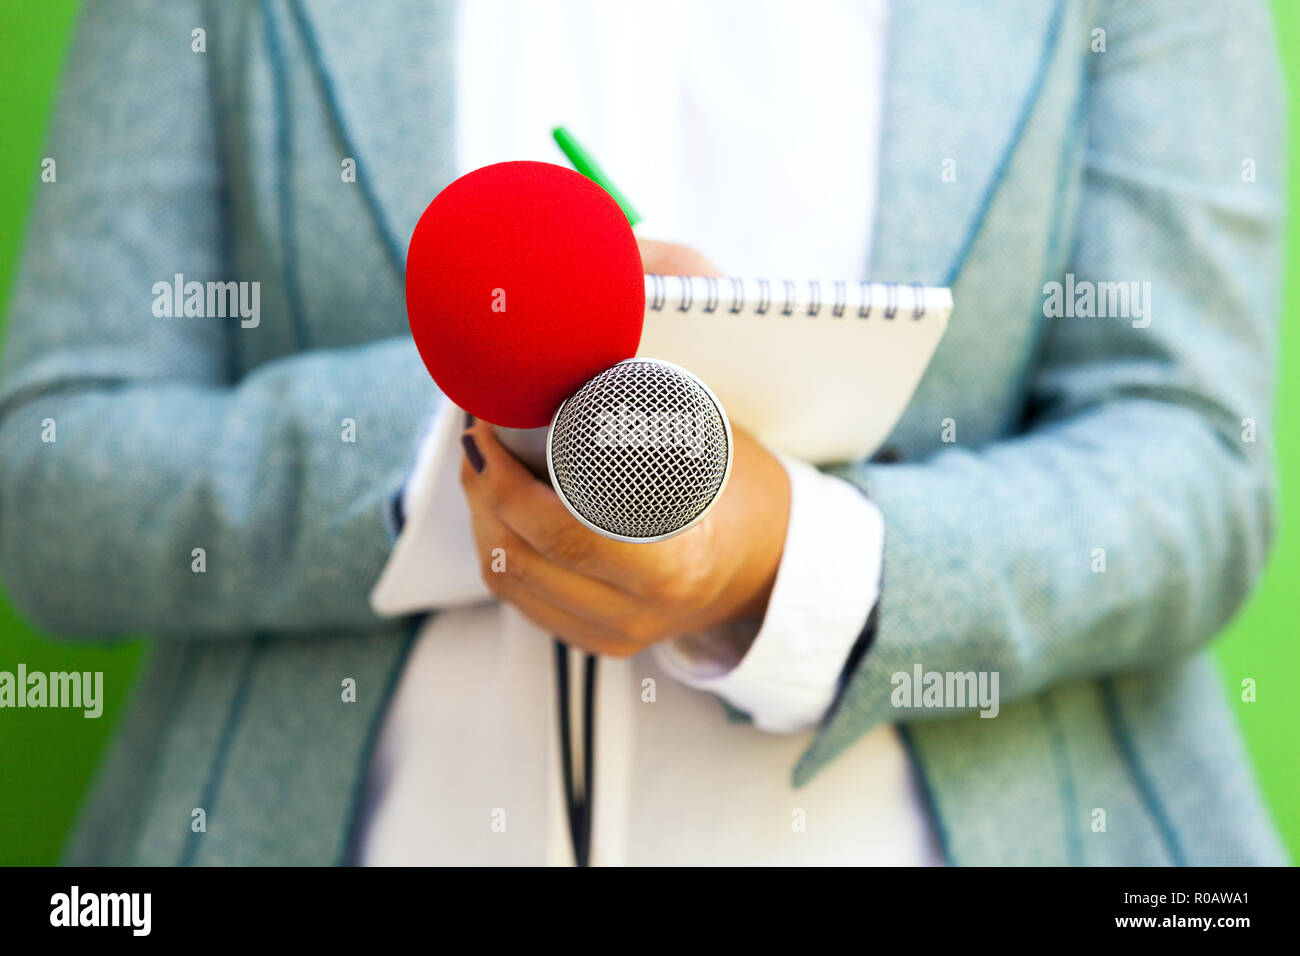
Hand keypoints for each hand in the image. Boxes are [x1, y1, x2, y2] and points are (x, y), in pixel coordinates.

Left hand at [458, 239, 791, 658]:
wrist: (778, 563)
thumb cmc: (748, 483)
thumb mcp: (722, 422)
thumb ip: (688, 332)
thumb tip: (646, 256)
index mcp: (675, 565)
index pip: (559, 532)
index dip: (501, 479)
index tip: (484, 424)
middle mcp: (641, 612)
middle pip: (519, 557)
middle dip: (479, 488)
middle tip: (474, 431)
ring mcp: (618, 634)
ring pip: (510, 583)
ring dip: (480, 518)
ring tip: (480, 462)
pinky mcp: (602, 642)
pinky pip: (524, 604)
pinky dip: (499, 553)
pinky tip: (495, 511)